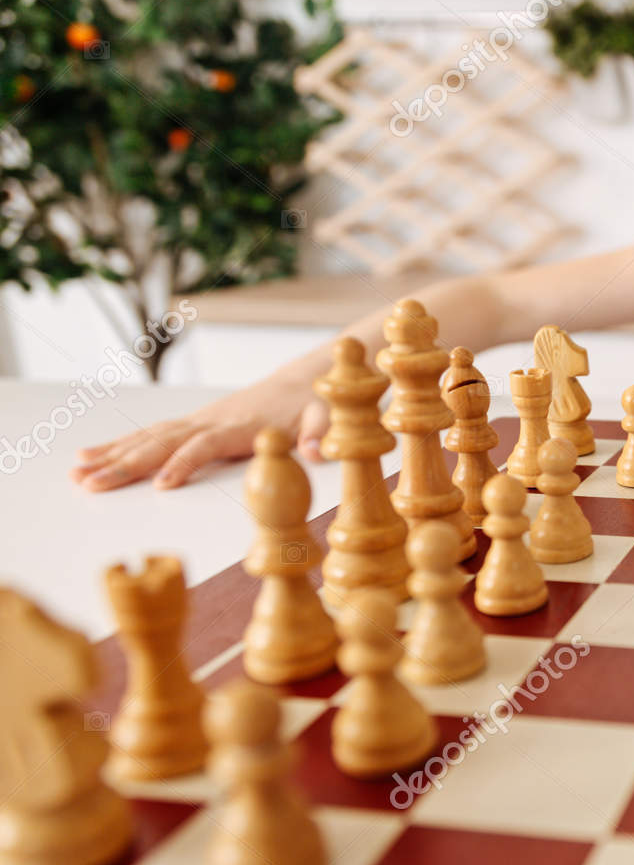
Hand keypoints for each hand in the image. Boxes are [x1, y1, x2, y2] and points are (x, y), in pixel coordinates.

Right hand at [70, 374, 329, 491]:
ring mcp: (198, 420)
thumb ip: (319, 435)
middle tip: (93, 484)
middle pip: (164, 442)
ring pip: (148, 437)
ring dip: (112, 455)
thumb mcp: (325, 418)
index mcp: (242, 426)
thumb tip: (315, 452)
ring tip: (78, 473)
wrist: (301, 380)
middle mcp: (212, 421)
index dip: (185, 462)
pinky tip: (90, 456)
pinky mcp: (191, 423)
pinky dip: (119, 445)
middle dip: (127, 464)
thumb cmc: (312, 405)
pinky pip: (150, 435)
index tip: (162, 484)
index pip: (206, 444)